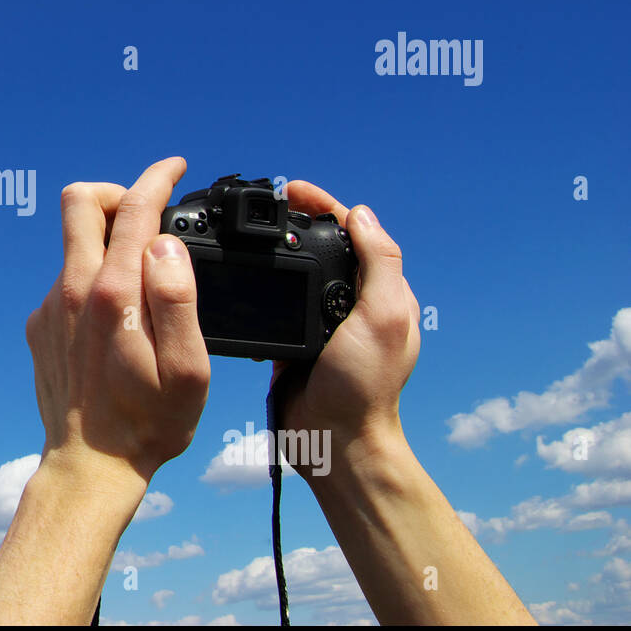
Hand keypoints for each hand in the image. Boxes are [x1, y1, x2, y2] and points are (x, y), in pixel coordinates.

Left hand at [25, 157, 210, 488]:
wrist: (90, 466)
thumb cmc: (150, 422)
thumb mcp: (189, 368)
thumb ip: (179, 298)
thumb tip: (164, 243)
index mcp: (115, 293)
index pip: (135, 208)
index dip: (158, 178)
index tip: (174, 169)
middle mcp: (72, 290)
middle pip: (81, 202)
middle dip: (117, 193)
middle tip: (147, 214)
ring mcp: (48, 307)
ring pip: (73, 245)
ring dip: (107, 245)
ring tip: (142, 287)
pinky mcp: (37, 326)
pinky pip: (65, 282)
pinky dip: (92, 282)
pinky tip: (116, 323)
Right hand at [270, 181, 420, 473]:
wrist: (333, 440)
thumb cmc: (364, 385)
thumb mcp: (383, 317)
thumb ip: (379, 265)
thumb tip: (362, 214)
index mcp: (382, 293)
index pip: (356, 233)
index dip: (325, 205)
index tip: (293, 190)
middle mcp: (355, 304)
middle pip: (326, 246)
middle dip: (298, 219)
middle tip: (267, 204)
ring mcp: (323, 323)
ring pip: (301, 272)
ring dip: (279, 248)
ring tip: (252, 232)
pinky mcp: (296, 341)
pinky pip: (280, 301)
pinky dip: (266, 282)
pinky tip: (247, 277)